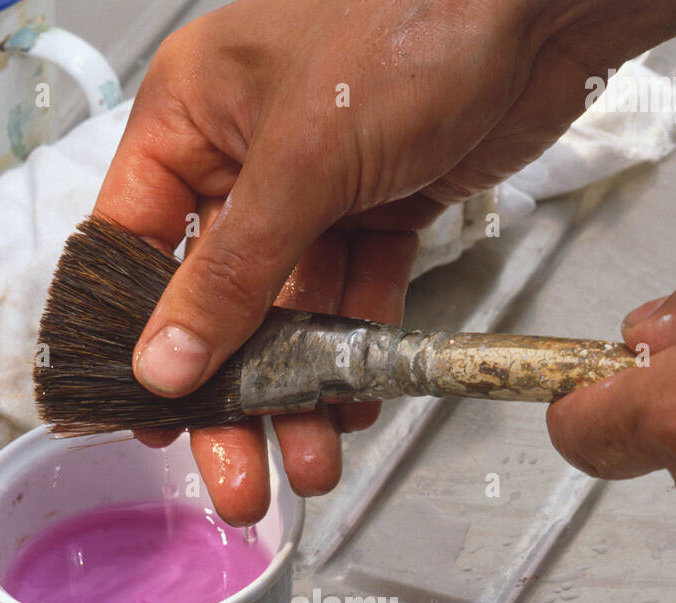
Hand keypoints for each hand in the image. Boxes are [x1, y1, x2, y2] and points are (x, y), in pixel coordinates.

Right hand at [95, 0, 675, 523]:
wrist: (542, 4)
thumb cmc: (405, 29)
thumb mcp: (298, 162)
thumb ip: (229, 275)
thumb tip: (161, 368)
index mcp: (191, 117)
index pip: (132, 244)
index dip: (135, 337)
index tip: (144, 421)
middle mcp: (245, 157)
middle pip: (216, 301)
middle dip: (230, 397)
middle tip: (237, 483)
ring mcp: (318, 188)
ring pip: (290, 314)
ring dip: (297, 393)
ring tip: (308, 467)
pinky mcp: (383, 209)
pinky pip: (354, 299)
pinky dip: (353, 355)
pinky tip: (351, 409)